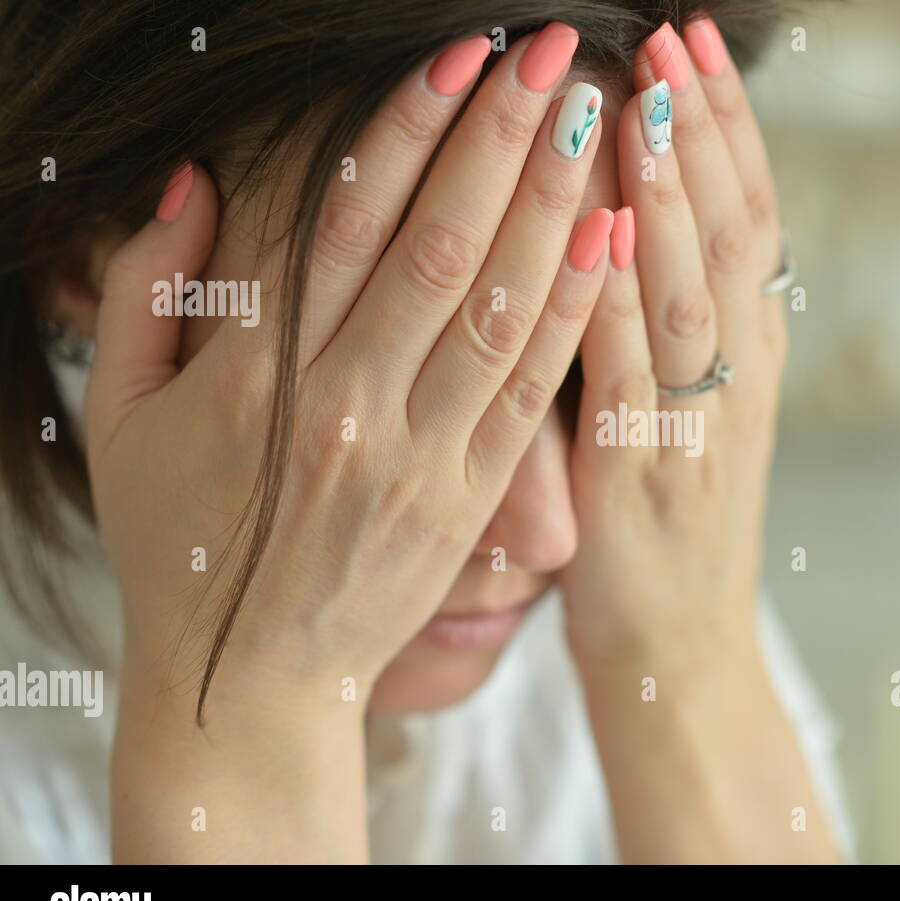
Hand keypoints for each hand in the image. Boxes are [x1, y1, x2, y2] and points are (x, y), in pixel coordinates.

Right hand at [86, 24, 610, 720]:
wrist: (249, 677)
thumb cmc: (182, 542)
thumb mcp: (125, 418)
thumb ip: (150, 294)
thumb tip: (201, 185)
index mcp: (257, 377)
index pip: (341, 221)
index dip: (404, 129)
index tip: (455, 58)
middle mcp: (348, 407)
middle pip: (436, 245)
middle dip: (500, 138)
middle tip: (547, 51)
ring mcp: (420, 457)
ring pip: (498, 308)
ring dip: (553, 203)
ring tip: (593, 116)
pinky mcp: (471, 498)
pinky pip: (531, 390)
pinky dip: (574, 309)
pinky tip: (611, 235)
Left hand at [561, 20, 786, 664]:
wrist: (680, 651)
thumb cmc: (667, 524)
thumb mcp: (693, 411)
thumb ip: (671, 325)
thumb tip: (630, 218)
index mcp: (752, 355)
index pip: (755, 220)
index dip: (730, 131)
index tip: (698, 49)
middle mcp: (740, 380)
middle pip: (732, 238)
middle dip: (702, 132)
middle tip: (675, 40)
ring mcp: (698, 429)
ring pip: (693, 293)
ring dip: (671, 193)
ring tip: (643, 100)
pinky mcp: (642, 481)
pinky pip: (632, 377)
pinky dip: (623, 300)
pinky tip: (607, 231)